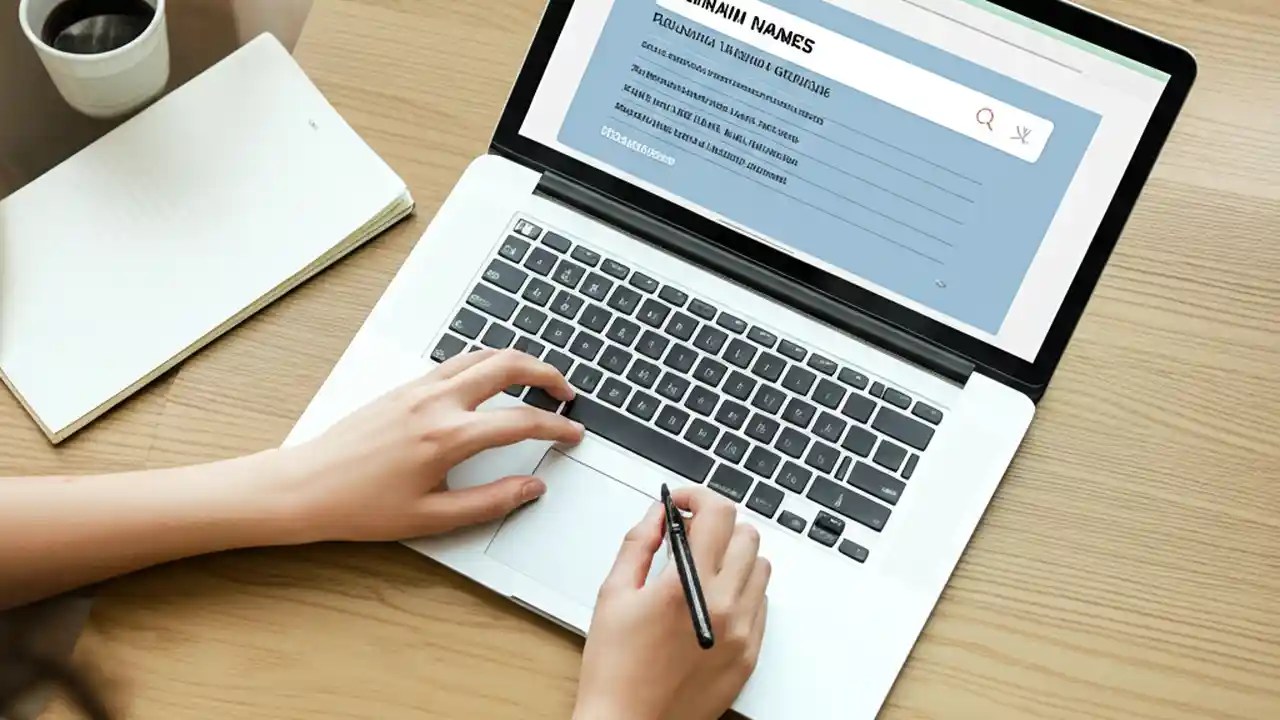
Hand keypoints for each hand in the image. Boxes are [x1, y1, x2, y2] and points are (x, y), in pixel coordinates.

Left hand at [273, 349, 583, 542]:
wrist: (306, 486)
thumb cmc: (360, 506)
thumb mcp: (433, 518)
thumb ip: (491, 502)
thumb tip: (532, 488)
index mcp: (448, 436)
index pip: (521, 421)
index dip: (557, 426)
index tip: (573, 432)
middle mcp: (437, 402)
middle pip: (508, 366)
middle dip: (547, 375)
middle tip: (566, 393)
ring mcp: (419, 388)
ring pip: (483, 355)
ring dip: (518, 362)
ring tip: (537, 381)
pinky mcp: (404, 387)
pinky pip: (457, 362)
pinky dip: (487, 362)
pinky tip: (492, 380)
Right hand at [574, 487, 770, 719]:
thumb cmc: (614, 667)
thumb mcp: (614, 594)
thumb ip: (639, 543)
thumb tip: (658, 515)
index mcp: (687, 586)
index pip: (717, 514)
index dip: (698, 497)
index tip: (682, 503)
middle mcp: (724, 606)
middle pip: (746, 535)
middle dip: (716, 526)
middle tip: (688, 536)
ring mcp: (742, 633)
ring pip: (761, 567)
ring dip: (734, 557)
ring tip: (702, 569)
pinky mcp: (750, 655)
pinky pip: (762, 605)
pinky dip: (742, 592)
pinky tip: (712, 601)